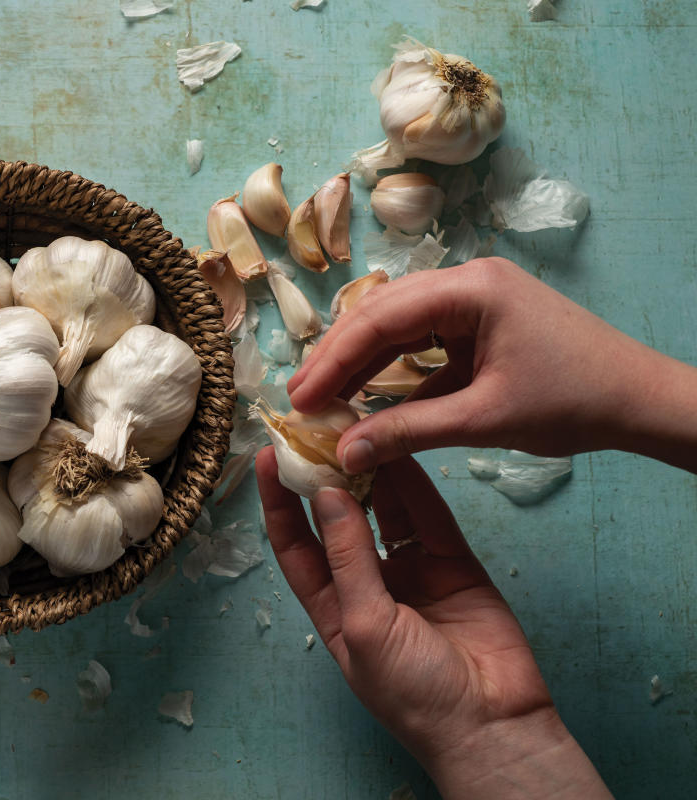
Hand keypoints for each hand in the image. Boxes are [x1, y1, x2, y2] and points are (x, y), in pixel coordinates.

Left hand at [256, 451, 611, 798]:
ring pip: (385, 511)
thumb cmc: (414, 693)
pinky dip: (415, 486)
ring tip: (357, 429)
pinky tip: (402, 452)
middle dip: (326, 477)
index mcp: (332, 607)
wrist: (492, 725)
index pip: (295, 544)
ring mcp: (411, 573)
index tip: (269, 456)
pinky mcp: (453, 565)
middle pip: (339, 520)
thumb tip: (326, 494)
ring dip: (370, 474)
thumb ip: (348, 557)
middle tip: (318, 429)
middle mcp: (367, 585)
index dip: (279, 502)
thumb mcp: (364, 625)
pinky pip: (429, 517)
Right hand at [288, 257, 696, 472]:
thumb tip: (345, 453)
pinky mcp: (479, 323)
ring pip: (396, 326)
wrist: (641, 400)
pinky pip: (421, 341)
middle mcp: (467, 281)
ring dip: (360, 364)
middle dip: (337, 358)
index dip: (333, 361)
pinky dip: (392, 370)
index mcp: (471, 289)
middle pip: (380, 314)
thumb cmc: (574, 402)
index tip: (300, 400)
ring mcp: (473, 299)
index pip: (380, 320)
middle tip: (299, 401)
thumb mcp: (484, 421)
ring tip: (321, 399)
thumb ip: (409, 432)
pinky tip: (366, 398)